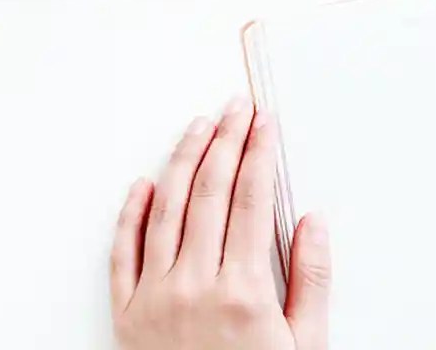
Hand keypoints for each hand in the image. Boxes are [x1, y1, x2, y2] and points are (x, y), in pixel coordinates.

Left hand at [110, 98, 331, 349]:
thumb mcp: (307, 344)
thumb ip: (312, 279)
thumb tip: (312, 222)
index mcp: (244, 292)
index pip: (250, 200)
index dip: (259, 153)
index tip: (265, 124)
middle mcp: (194, 287)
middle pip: (208, 193)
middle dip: (225, 141)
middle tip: (236, 109)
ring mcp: (155, 298)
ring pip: (165, 210)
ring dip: (182, 160)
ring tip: (198, 127)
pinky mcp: (128, 314)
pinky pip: (122, 252)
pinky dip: (130, 213)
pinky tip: (143, 184)